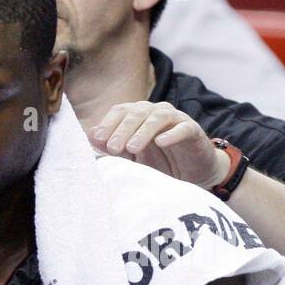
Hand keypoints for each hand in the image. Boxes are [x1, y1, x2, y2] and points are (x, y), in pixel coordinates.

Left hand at [89, 101, 230, 187]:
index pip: (120, 111)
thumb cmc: (161, 163)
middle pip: (137, 112)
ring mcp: (176, 118)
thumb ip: (114, 146)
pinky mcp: (193, 130)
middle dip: (122, 129)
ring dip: (143, 131)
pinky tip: (161, 142)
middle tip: (112, 147)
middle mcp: (156, 112)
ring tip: (132, 148)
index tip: (98, 140)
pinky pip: (183, 128)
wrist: (193, 173)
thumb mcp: (133, 157)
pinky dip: (172, 134)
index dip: (108, 123)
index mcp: (139, 115)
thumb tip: (91, 136)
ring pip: (158, 117)